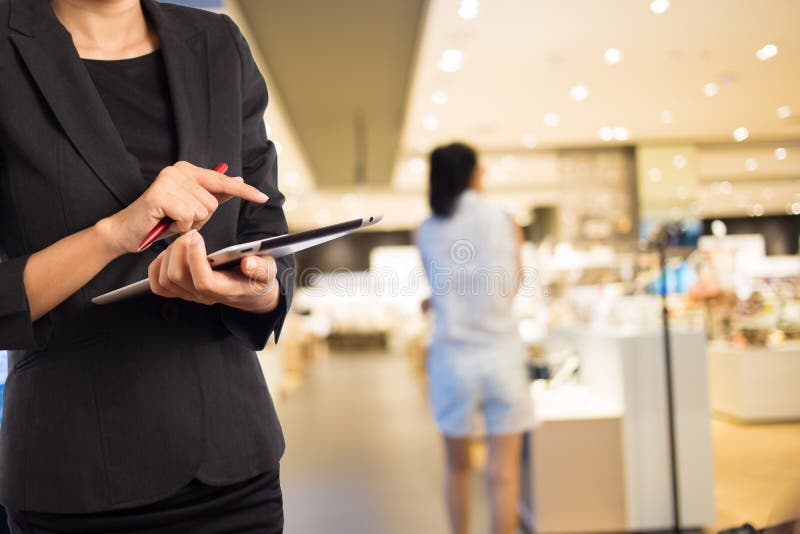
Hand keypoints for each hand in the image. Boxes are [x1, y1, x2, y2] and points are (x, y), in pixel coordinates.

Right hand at [95, 161, 268, 256]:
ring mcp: (169, 181)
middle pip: (213, 202)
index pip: (222, 180)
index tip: (262, 197)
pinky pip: (188, 217)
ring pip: (202, 211)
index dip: (244, 191)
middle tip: (179, 219)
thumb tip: (237, 182)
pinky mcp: (160, 195)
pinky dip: (179, 227)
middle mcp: (178, 171)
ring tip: (171, 220)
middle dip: (200, 218)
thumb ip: (213, 195)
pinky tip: (166, 223)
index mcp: (187, 170)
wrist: (128, 231)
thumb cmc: (160, 220)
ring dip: (189, 224)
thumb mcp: (192, 207)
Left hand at [147, 229, 279, 312]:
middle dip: (179, 250)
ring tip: (183, 240)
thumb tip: (248, 263)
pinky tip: (169, 253)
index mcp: (226, 290)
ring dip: (169, 255)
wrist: (251, 291)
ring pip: (166, 280)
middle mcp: (204, 295)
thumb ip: (261, 267)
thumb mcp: (268, 270)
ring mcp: (191, 295)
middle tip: (190, 233)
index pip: (203, 281)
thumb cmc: (258, 278)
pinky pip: (159, 285)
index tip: (197, 236)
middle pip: (178, 278)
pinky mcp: (181, 291)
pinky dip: (157, 267)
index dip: (195, 259)